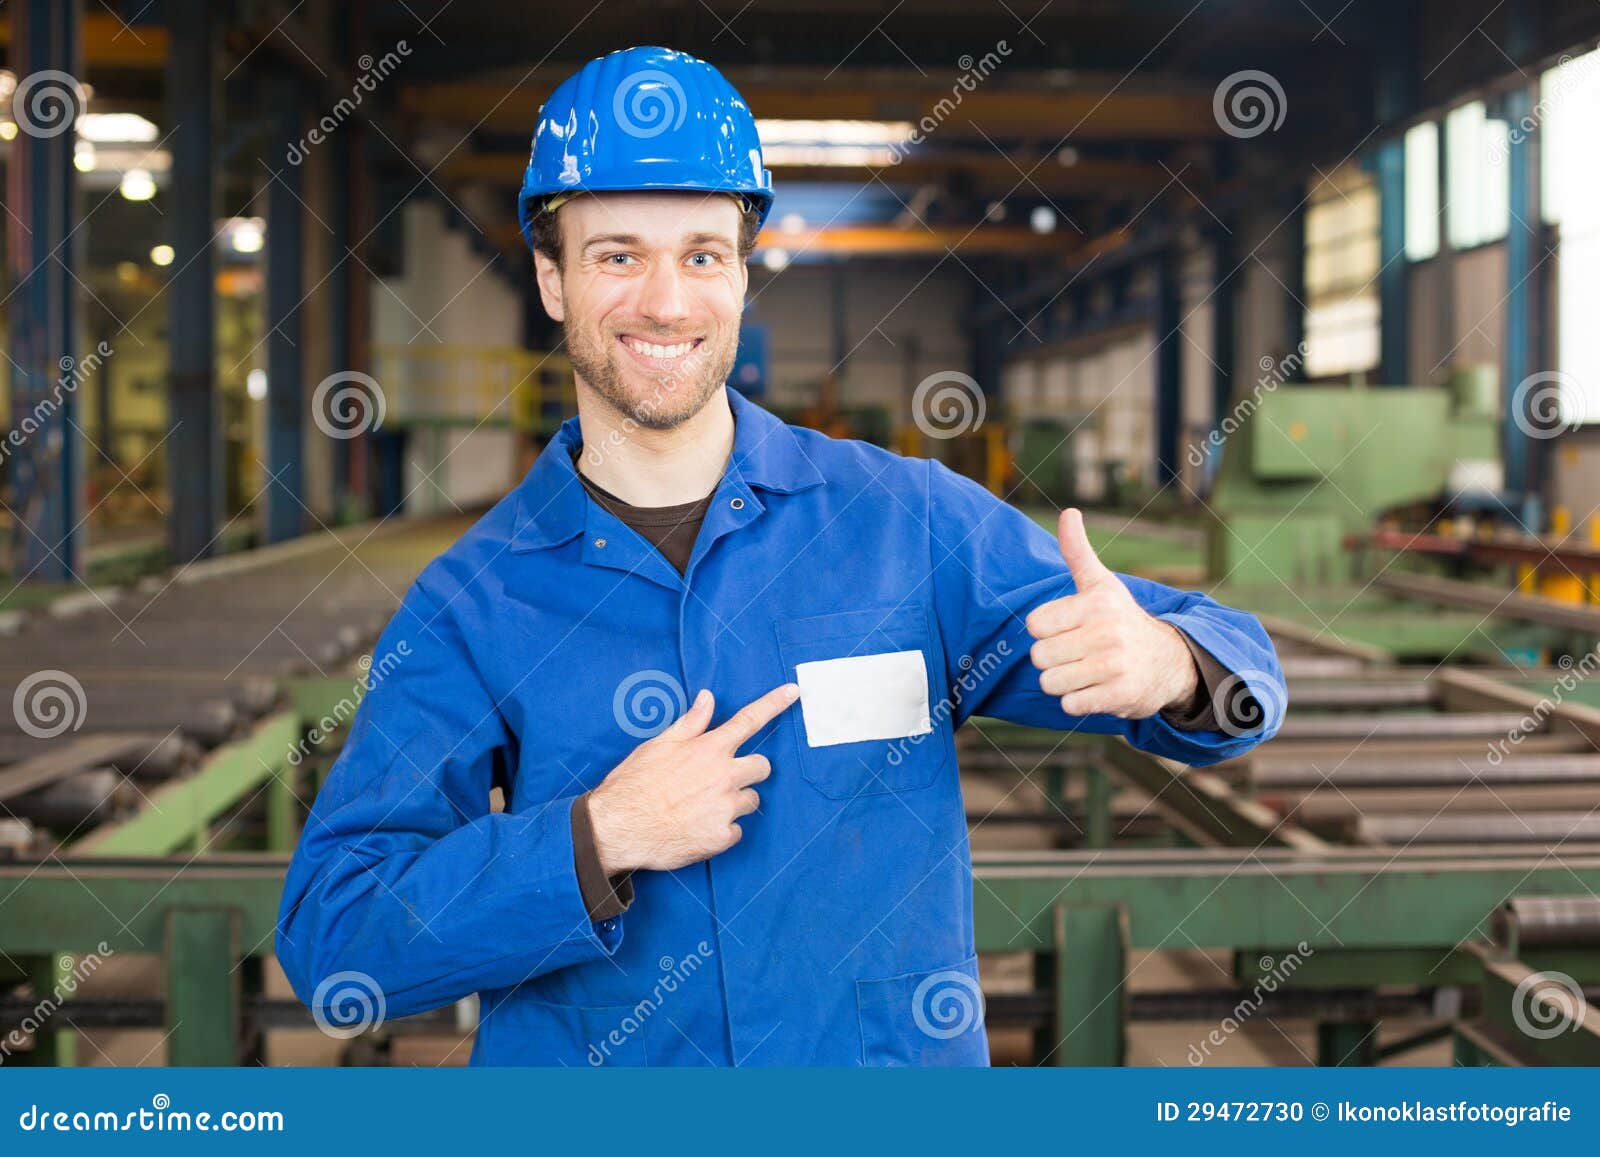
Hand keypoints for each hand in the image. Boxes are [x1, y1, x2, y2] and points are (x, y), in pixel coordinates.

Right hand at [587, 683, 800, 873]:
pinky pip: (735, 831)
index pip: (749, 719)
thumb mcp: (659, 745)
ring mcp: (726, 807)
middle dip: (749, 771)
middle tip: (723, 779)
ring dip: (735, 802)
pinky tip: (697, 828)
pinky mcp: (722, 837)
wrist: (618, 828)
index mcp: (709, 749)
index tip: (794, 691)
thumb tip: (708, 697)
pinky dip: (721, 830)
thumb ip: (690, 723)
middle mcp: (725, 776)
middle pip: (763, 766)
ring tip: (702, 807)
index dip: (774, 703)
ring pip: (752, 800)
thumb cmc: (634, 784)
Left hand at [1024, 508, 1200, 719]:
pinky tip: (1097, 688)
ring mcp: (1114, 666)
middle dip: (1053, 659)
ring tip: (1087, 671)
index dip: (1046, 630)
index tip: (1069, 628)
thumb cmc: (1122, 620)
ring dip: (1063, 682)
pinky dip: (1078, 701)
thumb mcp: (1101, 584)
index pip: (1034, 625)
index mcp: (1096, 604)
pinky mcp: (1120, 696)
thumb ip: (1078, 552)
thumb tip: (1069, 513)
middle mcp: (1107, 633)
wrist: (1169, 662)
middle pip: (1039, 657)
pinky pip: (1070, 705)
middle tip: (1079, 653)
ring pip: (1050, 683)